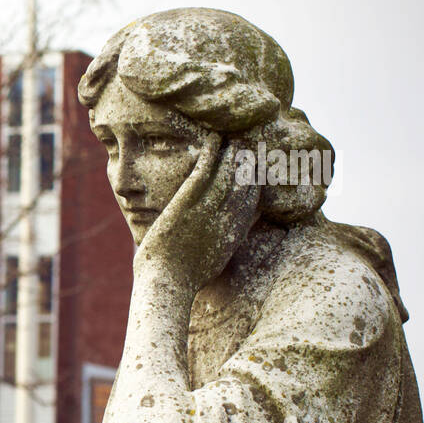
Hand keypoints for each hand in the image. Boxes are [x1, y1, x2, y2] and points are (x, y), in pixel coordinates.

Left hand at [133, 133, 257, 291]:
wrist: (166, 286)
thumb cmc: (182, 280)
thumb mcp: (212, 262)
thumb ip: (223, 245)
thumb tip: (228, 239)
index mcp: (232, 235)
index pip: (251, 202)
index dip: (256, 182)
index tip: (258, 167)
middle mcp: (224, 220)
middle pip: (245, 184)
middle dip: (250, 162)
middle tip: (253, 143)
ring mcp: (206, 212)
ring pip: (227, 175)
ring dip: (233, 153)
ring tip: (236, 136)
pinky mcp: (185, 206)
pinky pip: (202, 174)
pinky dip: (210, 154)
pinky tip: (213, 139)